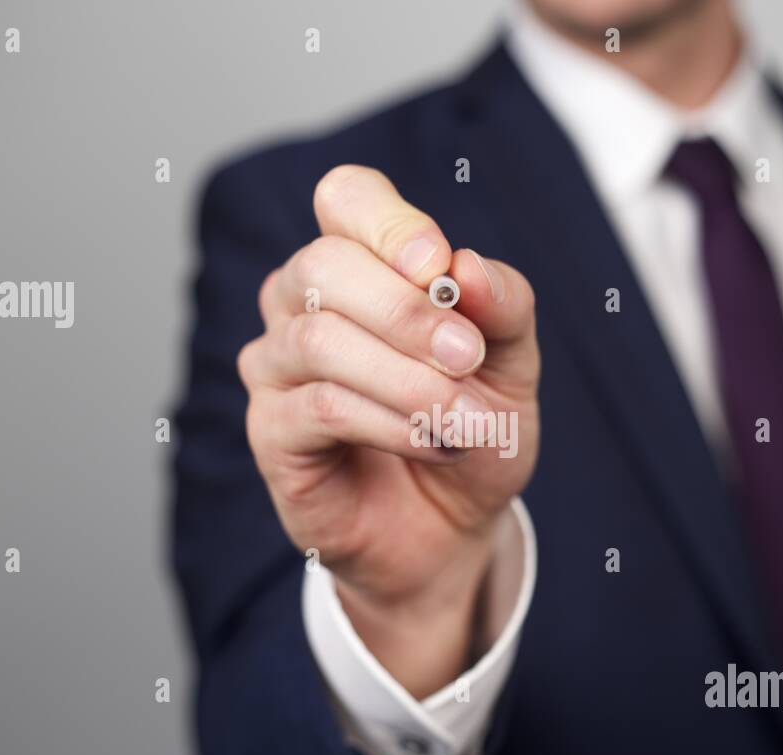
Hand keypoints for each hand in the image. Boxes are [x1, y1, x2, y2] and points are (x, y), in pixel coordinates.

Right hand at [236, 165, 539, 695]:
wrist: (452, 527)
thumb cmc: (472, 429)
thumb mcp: (511, 365)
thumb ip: (502, 308)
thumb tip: (466, 266)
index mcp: (360, 265)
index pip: (346, 199)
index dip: (388, 223)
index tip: (438, 267)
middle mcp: (303, 304)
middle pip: (323, 265)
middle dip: (405, 310)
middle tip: (468, 357)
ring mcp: (277, 367)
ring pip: (319, 341)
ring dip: (406, 378)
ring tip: (464, 418)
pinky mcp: (271, 433)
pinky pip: (318, 408)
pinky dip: (388, 422)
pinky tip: (433, 442)